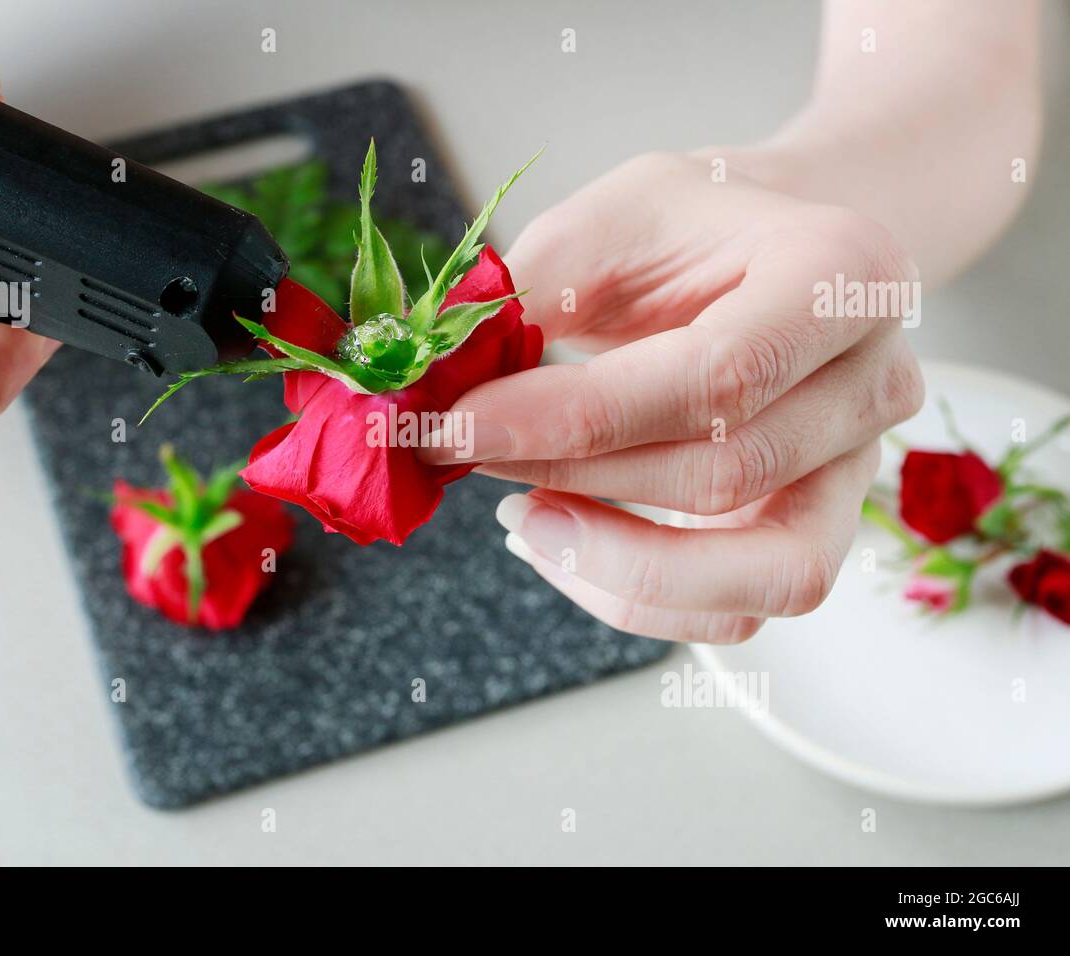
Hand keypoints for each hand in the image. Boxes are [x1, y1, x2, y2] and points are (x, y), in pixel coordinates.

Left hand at [420, 153, 923, 642]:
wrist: (775, 255)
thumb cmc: (696, 229)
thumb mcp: (614, 212)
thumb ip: (534, 286)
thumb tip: (444, 385)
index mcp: (842, 273)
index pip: (716, 375)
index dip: (575, 417)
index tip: (458, 426)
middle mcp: (876, 379)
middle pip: (725, 474)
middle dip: (572, 476)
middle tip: (464, 453)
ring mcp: (857, 468)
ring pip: (756, 576)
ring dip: (615, 563)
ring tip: (520, 515)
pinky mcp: (816, 531)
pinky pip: (735, 609)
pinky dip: (634, 597)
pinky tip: (562, 542)